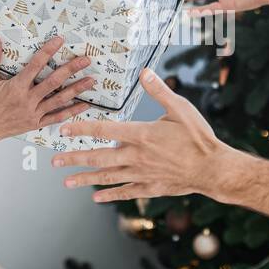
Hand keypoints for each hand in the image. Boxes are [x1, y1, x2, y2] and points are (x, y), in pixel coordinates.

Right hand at [0, 34, 94, 142]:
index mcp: (16, 87)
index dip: (48, 51)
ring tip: (91, 80)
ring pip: (59, 100)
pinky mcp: (37, 124)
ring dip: (77, 89)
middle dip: (71, 69)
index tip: (60, 40)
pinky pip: (57, 117)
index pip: (36, 65)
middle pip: (53, 82)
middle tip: (85, 60)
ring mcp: (34, 113)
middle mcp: (27, 100)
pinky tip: (84, 104)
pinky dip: (72, 111)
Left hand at [50, 67, 227, 200]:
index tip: (62, 129)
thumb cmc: (198, 137)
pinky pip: (125, 192)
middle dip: (74, 158)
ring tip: (67, 181)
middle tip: (55, 160)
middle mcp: (136, 157)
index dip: (81, 128)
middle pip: (99, 157)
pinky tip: (96, 197)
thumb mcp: (180, 108)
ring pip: (108, 177)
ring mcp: (142, 174)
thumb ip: (159, 91)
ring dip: (85, 179)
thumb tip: (144, 71)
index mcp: (141, 135)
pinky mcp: (150, 188)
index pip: (104, 130)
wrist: (213, 169)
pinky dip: (110, 195)